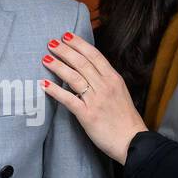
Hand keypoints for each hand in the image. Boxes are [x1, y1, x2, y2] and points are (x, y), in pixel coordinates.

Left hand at [40, 30, 147, 162]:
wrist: (132, 141)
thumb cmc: (125, 119)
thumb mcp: (120, 93)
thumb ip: (105, 81)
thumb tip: (89, 71)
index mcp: (114, 79)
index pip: (94, 55)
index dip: (79, 44)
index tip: (66, 36)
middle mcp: (105, 86)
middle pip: (82, 63)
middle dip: (65, 51)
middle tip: (51, 43)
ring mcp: (96, 100)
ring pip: (74, 77)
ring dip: (58, 66)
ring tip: (45, 58)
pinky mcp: (88, 115)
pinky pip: (69, 99)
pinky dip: (55, 91)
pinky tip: (45, 84)